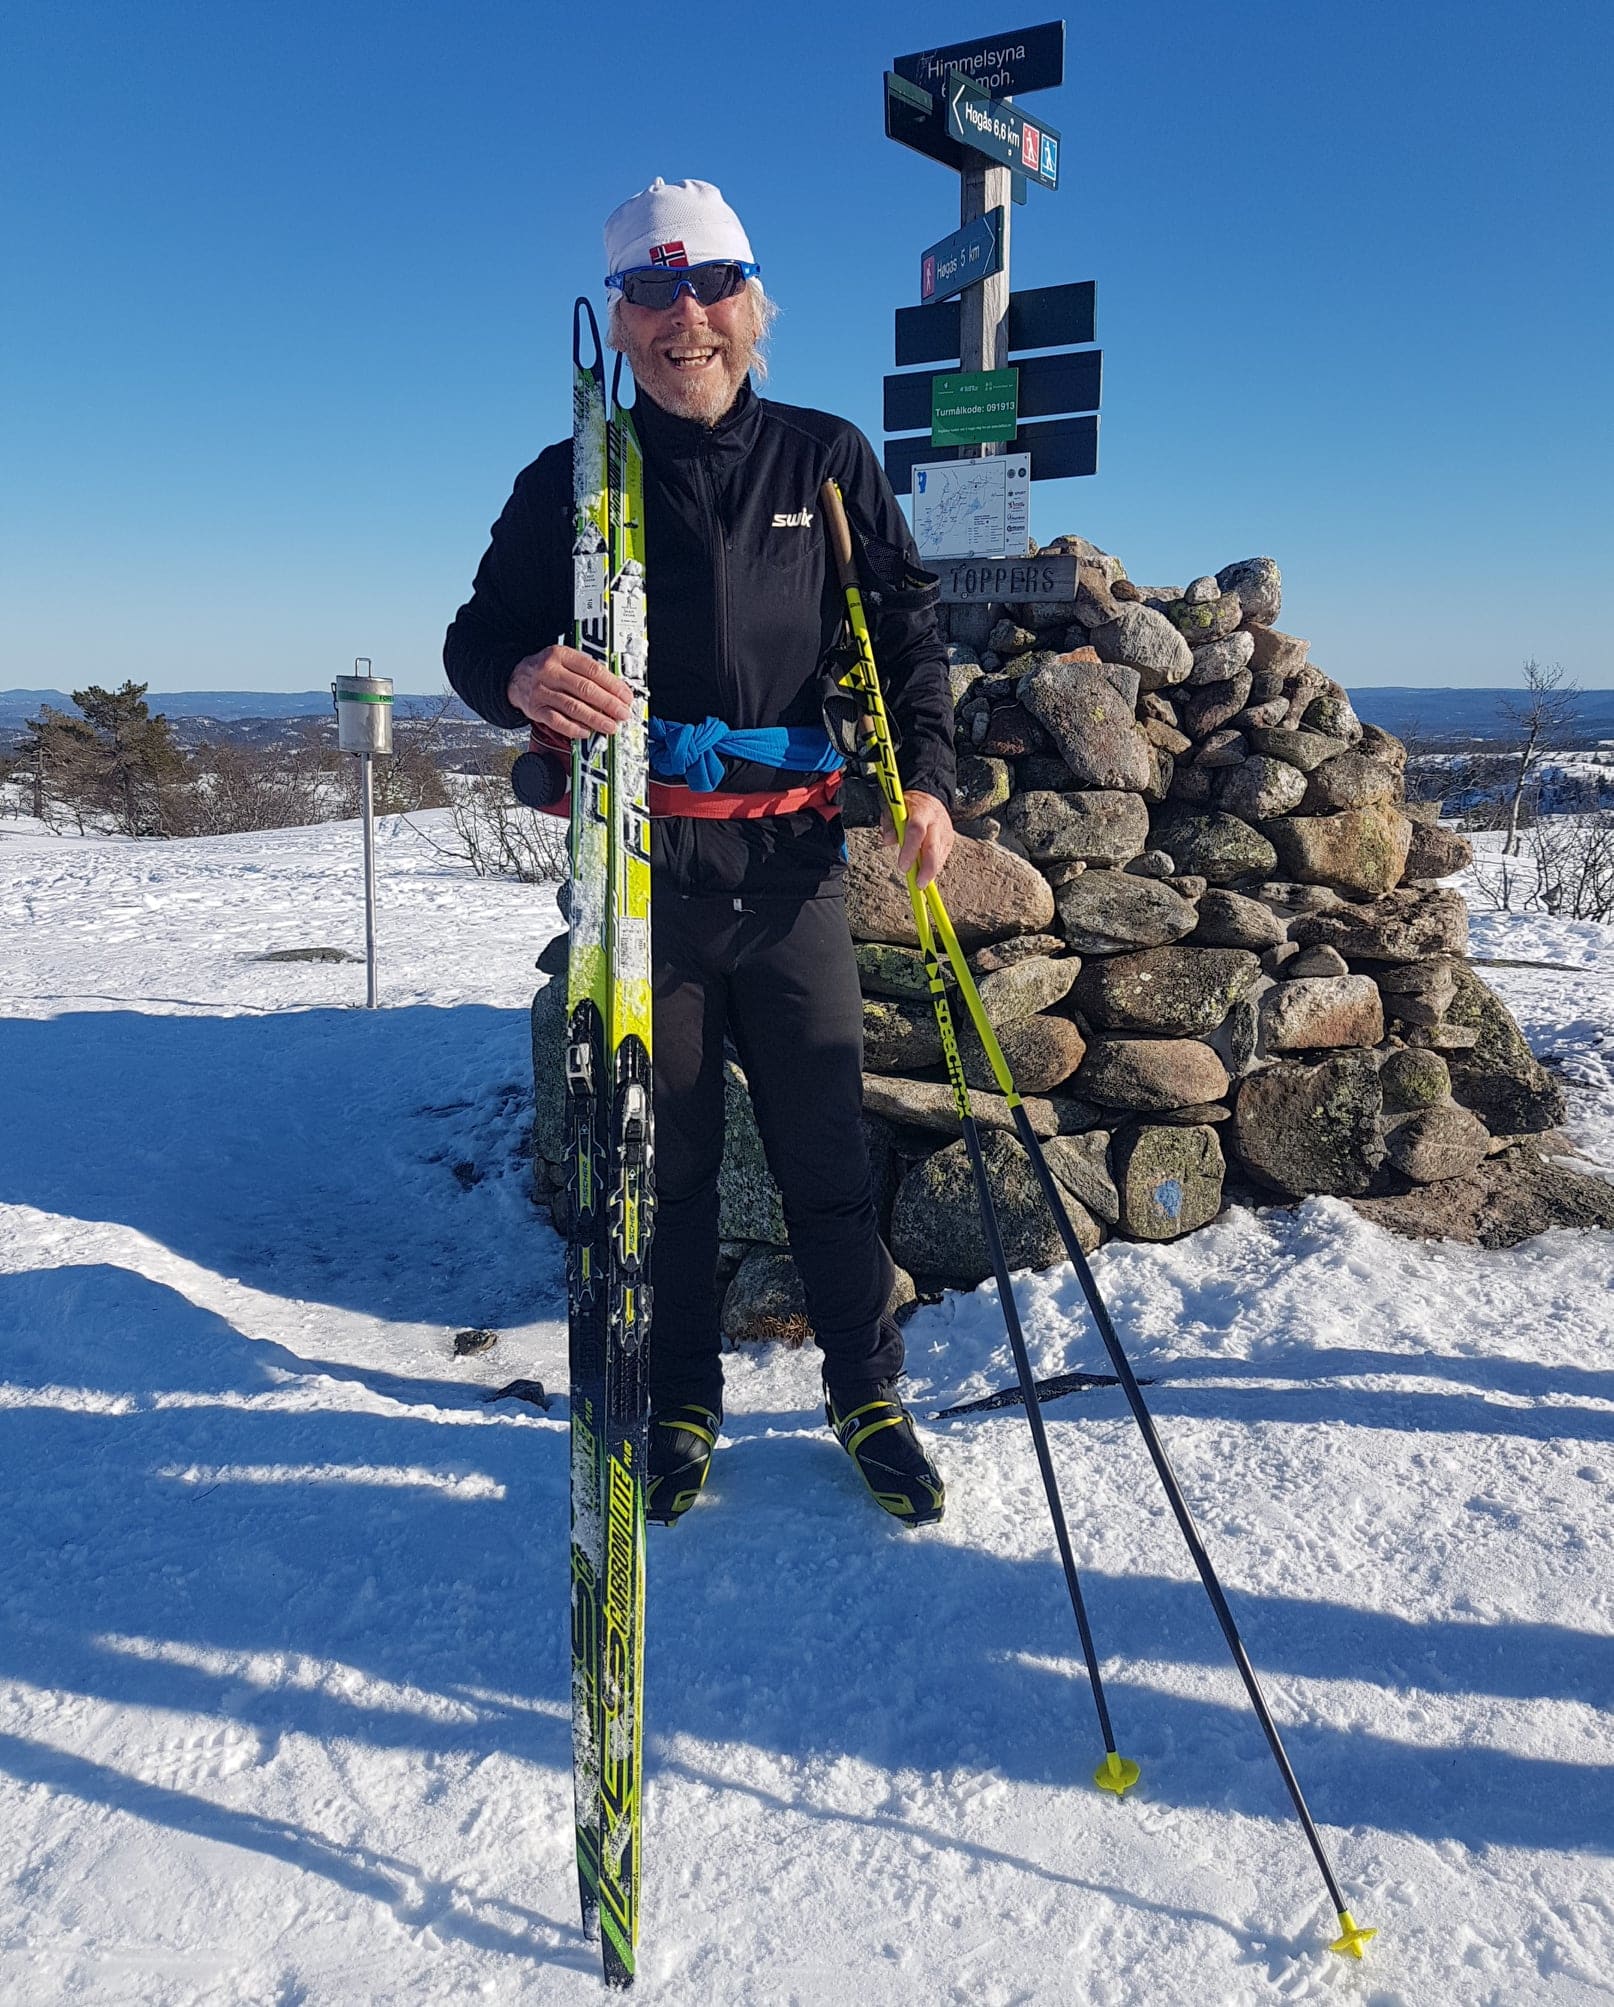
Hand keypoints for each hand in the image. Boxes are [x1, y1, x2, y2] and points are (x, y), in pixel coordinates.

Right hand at [507, 646, 630, 737]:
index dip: (613, 685)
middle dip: (608, 704)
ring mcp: (541, 691)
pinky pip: (557, 721)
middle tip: (622, 714)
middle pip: (585, 689)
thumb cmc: (546, 669)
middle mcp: (550, 671)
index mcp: (561, 655)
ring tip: (610, 726)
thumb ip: (586, 671)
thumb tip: (615, 690)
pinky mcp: (535, 709)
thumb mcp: (564, 660)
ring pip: (573, 707)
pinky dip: (574, 728)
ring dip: (595, 719)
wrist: (514, 677)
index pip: (593, 670)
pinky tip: (586, 732)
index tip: (626, 696)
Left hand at [881, 788, 954, 892]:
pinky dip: (934, 868)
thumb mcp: (894, 809)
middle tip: (918, 884)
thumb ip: (890, 824)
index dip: (910, 850)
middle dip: (926, 869)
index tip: (903, 867)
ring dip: (931, 872)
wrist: (930, 798)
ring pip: (940, 856)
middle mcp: (936, 822)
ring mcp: (945, 832)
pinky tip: (927, 874)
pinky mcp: (949, 840)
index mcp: (921, 811)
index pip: (916, 831)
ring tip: (921, 883)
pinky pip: (942, 858)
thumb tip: (887, 841)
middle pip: (933, 848)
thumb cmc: (909, 806)